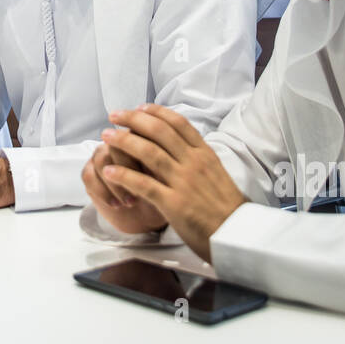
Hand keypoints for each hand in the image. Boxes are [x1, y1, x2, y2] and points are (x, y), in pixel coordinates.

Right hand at [81, 142, 166, 234]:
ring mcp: (103, 157)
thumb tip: (161, 154)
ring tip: (131, 201)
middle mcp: (118, 143)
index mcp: (139, 137)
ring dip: (116, 184)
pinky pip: (89, 176)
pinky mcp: (91, 173)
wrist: (147, 214)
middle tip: (141, 190)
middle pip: (116, 146)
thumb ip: (161, 161)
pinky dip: (103, 192)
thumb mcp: (167, 177)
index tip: (154, 175)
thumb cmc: (161, 193)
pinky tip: (116, 205)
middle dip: (128, 170)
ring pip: (101, 160)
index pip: (134, 135)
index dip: (143, 154)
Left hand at [100, 104, 247, 261]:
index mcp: (205, 154)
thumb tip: (181, 148)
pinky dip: (124, 176)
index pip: (179, 123)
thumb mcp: (217, 174)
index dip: (156, 112)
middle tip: (115, 115)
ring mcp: (183, 182)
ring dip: (124, 142)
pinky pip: (144, 185)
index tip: (140, 107)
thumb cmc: (226, 208)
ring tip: (107, 136)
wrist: (237, 236)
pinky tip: (109, 172)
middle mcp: (194, 163)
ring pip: (149, 153)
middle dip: (133, 120)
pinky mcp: (174, 204)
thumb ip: (198, 160)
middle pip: (159, 132)